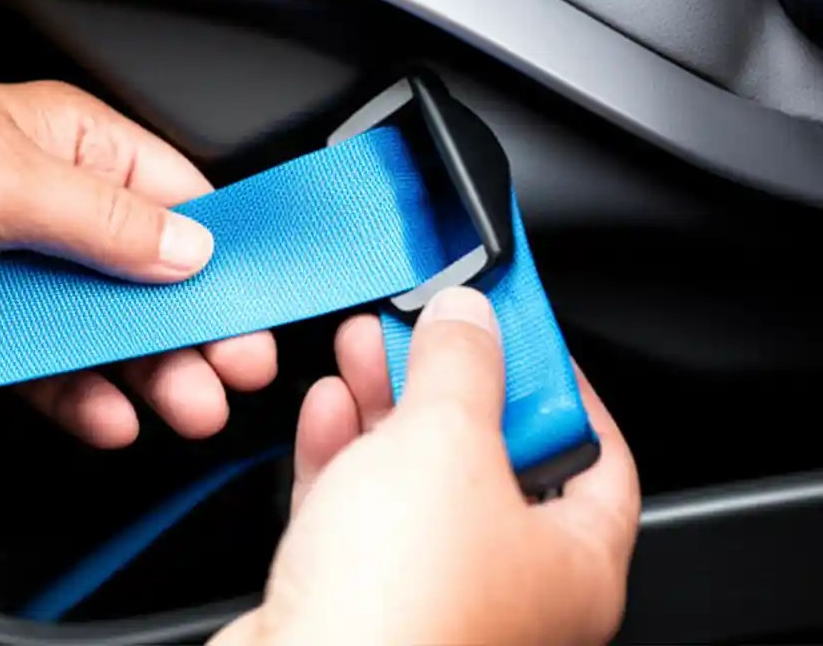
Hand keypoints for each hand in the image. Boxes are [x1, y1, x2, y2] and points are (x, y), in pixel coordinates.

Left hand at [0, 51, 274, 448]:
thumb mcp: (9, 182)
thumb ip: (110, 223)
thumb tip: (192, 252)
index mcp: (72, 142)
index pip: (175, 202)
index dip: (219, 260)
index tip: (255, 310)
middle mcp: (50, 203)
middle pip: (146, 276)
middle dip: (192, 328)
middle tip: (232, 377)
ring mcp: (14, 267)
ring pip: (101, 327)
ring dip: (145, 370)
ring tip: (185, 408)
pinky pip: (46, 364)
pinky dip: (79, 394)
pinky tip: (108, 417)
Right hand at [211, 287, 639, 645]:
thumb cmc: (400, 606)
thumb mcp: (447, 442)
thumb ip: (462, 366)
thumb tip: (469, 320)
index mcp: (572, 565)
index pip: (597, 455)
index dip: (561, 384)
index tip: (522, 330)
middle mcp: (507, 588)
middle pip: (495, 461)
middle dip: (452, 381)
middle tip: (428, 325)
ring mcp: (427, 594)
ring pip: (417, 482)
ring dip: (387, 406)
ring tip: (365, 344)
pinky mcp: (355, 598)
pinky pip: (357, 513)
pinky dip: (343, 454)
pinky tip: (329, 407)